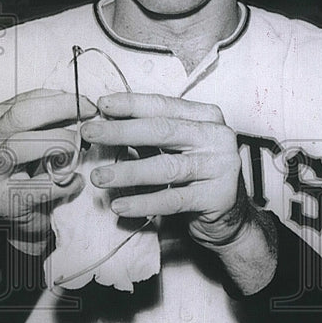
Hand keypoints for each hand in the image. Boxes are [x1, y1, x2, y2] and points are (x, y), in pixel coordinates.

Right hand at [0, 88, 96, 244]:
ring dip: (56, 145)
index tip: (89, 105)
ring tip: (79, 150)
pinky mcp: (4, 200)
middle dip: (60, 112)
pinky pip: (35, 187)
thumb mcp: (47, 140)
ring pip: (18, 147)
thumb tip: (87, 107)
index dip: (62, 99)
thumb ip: (60, 123)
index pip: (28, 100)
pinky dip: (62, 184)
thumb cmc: (40, 173)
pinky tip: (77, 181)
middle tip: (88, 120)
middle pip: (20, 117)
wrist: (30, 215)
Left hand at [80, 93, 252, 245]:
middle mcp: (218, 137)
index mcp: (207, 117)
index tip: (101, 105)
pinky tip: (121, 205)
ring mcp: (221, 166)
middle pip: (163, 130)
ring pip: (166, 167)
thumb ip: (148, 136)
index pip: (164, 106)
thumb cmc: (197, 178)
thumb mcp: (175, 150)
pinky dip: (144, 202)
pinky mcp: (218, 196)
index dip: (131, 104)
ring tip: (99, 177)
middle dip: (121, 132)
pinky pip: (173, 200)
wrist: (230, 218)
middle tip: (90, 133)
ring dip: (128, 172)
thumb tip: (106, 122)